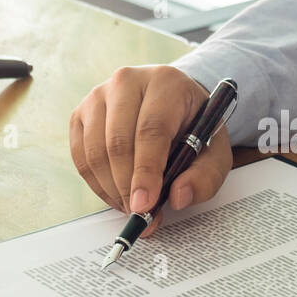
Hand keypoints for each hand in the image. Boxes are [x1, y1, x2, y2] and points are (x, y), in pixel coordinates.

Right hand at [69, 65, 231, 231]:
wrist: (172, 102)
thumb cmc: (193, 126)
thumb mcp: (214, 150)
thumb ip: (205, 176)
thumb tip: (178, 198)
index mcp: (166, 82)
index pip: (151, 129)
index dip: (146, 172)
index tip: (145, 205)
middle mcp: (127, 82)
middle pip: (118, 142)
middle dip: (127, 187)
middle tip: (140, 215)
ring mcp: (98, 95)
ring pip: (95, 152)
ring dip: (112, 189)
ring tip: (132, 207)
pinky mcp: (81, 113)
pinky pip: (81, 157)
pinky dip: (97, 184)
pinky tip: (117, 194)